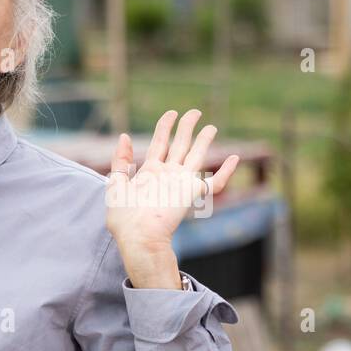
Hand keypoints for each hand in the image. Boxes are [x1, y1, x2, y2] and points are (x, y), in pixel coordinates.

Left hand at [106, 109, 238, 249]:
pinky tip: (235, 158)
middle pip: (180, 145)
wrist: (138, 237)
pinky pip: (214, 183)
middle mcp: (168, 176)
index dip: (165, 127)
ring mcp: (181, 183)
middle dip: (187, 127)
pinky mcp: (192, 193)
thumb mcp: (115, 185)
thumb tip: (125, 136)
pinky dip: (225, 172)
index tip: (172, 113)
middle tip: (195, 112)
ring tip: (211, 126)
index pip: (160, 144)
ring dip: (204, 140)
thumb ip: (120, 161)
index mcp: (150, 173)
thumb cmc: (124, 219)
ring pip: (197, 156)